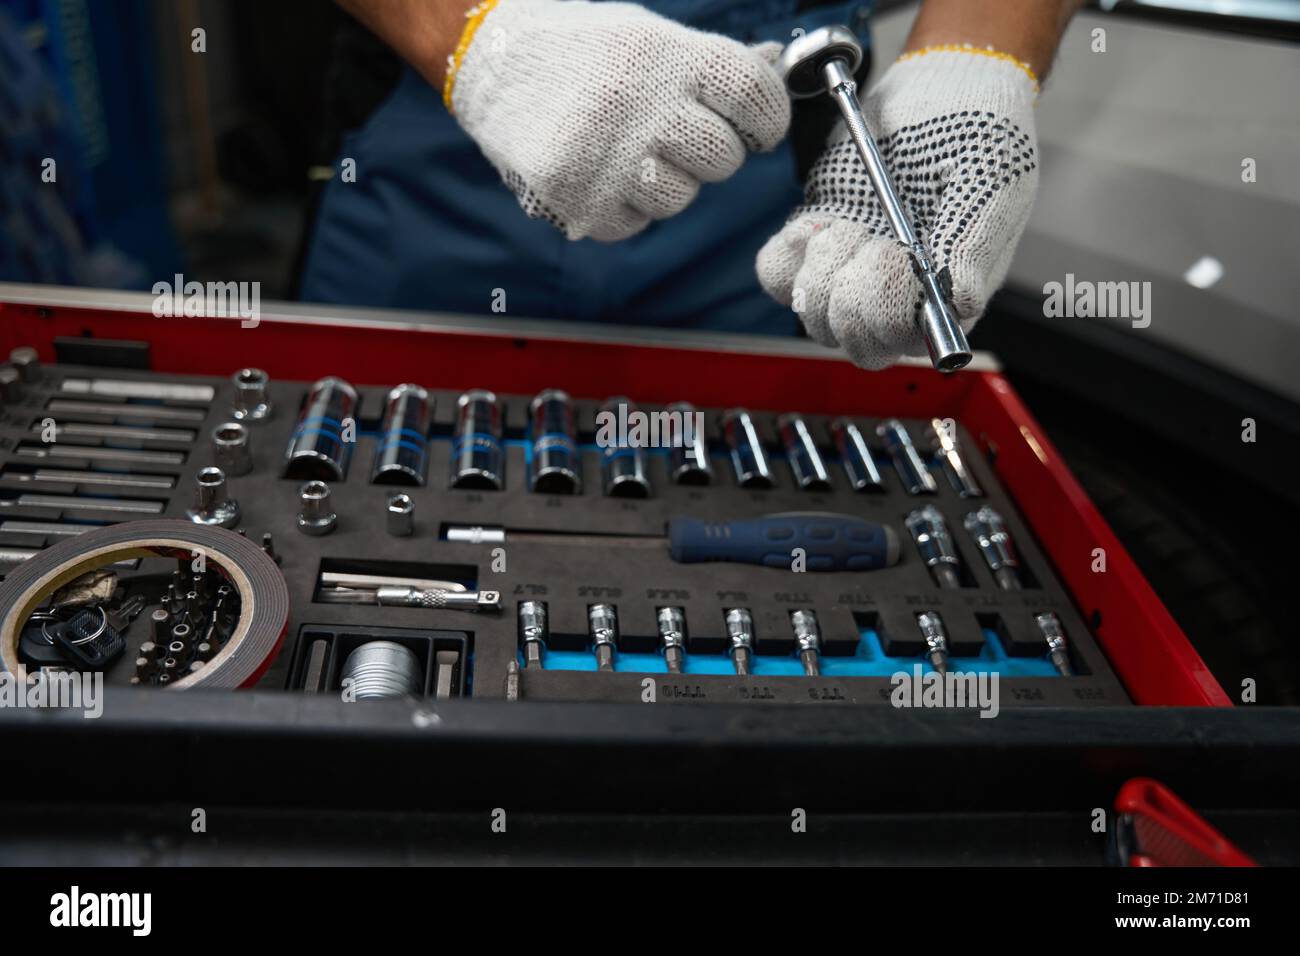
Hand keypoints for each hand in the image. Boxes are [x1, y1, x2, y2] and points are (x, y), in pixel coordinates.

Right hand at [447, 0, 789, 240]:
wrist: (491, 60)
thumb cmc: (581, 50)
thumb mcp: (648, 35)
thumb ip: (708, 64)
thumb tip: (774, 70)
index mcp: (663, 55)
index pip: (752, 93)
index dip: (767, 118)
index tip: (757, 128)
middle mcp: (637, 105)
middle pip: (723, 158)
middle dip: (711, 153)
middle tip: (678, 137)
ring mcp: (605, 158)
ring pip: (680, 198)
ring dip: (666, 183)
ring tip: (630, 152)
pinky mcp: (576, 199)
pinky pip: (633, 224)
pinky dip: (625, 206)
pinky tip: (600, 172)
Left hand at [757, 49, 1038, 368]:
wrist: (946, 85)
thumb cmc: (982, 137)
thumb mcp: (991, 183)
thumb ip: (972, 246)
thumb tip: (961, 301)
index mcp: (944, 298)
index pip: (899, 344)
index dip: (888, 311)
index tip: (898, 256)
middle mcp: (895, 298)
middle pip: (850, 340)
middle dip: (850, 293)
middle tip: (871, 237)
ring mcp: (850, 274)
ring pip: (811, 314)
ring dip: (821, 271)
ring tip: (849, 224)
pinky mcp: (816, 243)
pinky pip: (777, 276)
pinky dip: (789, 253)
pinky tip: (817, 221)